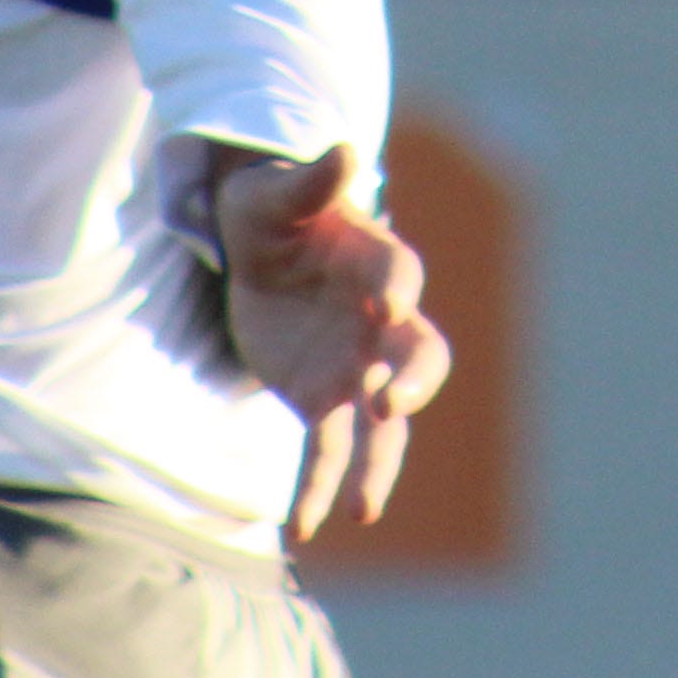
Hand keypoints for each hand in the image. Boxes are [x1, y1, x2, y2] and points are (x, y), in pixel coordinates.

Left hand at [212, 145, 451, 539]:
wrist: (257, 251)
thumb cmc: (273, 210)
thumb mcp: (274, 193)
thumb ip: (310, 180)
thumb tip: (343, 149)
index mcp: (374, 260)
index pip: (399, 272)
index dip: (398, 285)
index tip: (391, 302)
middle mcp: (380, 321)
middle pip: (420, 355)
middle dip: (414, 380)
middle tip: (392, 402)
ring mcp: (357, 366)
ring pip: (386, 424)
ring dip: (379, 464)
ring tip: (364, 508)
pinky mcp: (323, 400)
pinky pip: (329, 451)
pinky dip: (319, 488)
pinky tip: (303, 527)